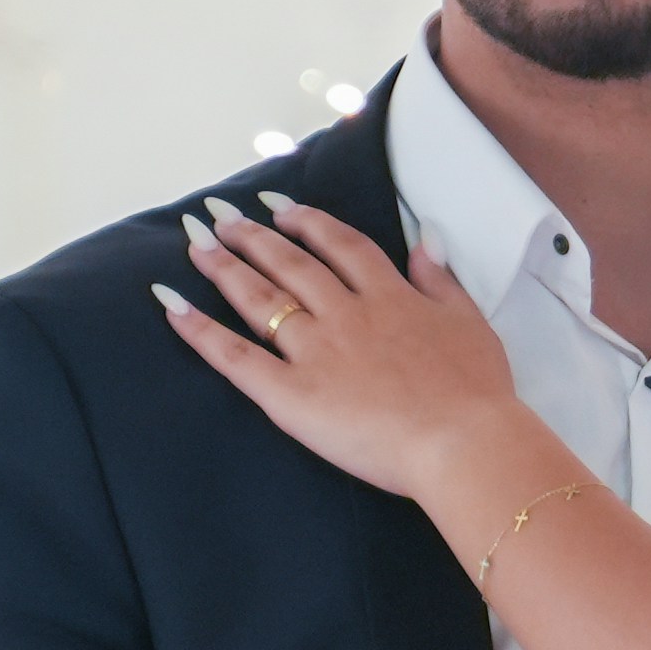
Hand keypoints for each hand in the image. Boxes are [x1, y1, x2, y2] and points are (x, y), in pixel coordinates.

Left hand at [159, 196, 533, 510]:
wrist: (463, 442)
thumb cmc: (478, 392)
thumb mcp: (470, 322)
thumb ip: (441, 279)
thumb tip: (423, 239)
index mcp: (389, 296)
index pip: (341, 245)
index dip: (307, 222)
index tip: (281, 207)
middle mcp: (345, 314)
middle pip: (291, 263)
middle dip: (253, 237)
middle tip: (222, 218)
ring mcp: (315, 351)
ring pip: (260, 298)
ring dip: (225, 268)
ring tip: (197, 246)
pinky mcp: (291, 394)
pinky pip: (236, 357)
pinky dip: (201, 331)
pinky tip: (172, 307)